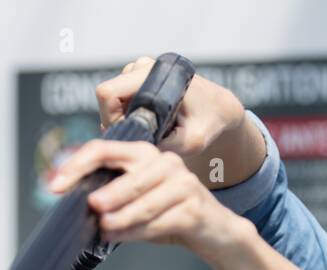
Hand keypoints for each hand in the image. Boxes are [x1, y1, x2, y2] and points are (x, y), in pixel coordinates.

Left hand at [48, 139, 249, 261]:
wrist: (215, 231)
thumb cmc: (171, 216)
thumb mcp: (140, 203)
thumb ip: (114, 200)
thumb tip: (80, 208)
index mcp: (146, 155)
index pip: (105, 150)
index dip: (77, 165)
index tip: (55, 185)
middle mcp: (166, 163)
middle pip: (129, 175)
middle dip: (108, 192)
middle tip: (90, 206)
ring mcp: (183, 184)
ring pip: (145, 202)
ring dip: (122, 217)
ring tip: (105, 228)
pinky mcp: (193, 209)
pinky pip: (159, 222)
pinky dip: (138, 232)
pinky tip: (122, 238)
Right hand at [93, 56, 245, 156]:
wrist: (217, 108)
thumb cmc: (207, 124)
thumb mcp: (191, 142)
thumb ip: (165, 146)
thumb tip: (133, 147)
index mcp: (156, 77)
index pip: (109, 93)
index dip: (110, 118)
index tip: (128, 134)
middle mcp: (145, 66)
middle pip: (109, 95)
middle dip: (117, 119)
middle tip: (139, 136)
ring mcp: (141, 68)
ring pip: (114, 96)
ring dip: (124, 116)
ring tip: (149, 128)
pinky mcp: (141, 74)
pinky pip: (121, 95)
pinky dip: (128, 110)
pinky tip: (148, 120)